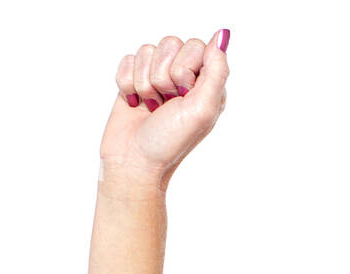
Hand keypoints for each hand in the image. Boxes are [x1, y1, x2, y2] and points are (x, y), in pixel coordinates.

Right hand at [98, 29, 230, 191]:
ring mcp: (158, 76)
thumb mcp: (202, 109)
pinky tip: (135, 103)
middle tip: (166, 103)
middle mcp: (184, 77)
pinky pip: (129, 59)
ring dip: (145, 82)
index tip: (183, 94)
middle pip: (170, 43)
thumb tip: (221, 36)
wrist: (133, 162)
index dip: (185, 68)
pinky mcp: (134, 79)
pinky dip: (127, 83)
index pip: (197, 46)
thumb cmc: (170, 142)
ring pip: (148, 50)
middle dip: (163, 76)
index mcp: (206, 83)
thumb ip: (217, 71)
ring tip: (151, 106)